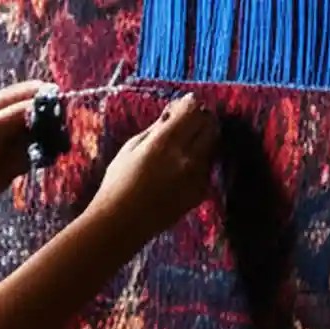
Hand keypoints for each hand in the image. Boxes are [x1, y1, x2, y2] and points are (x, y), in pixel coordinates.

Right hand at [84, 93, 218, 241]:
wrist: (122, 224)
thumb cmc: (117, 185)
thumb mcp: (129, 149)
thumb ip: (155, 129)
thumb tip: (172, 114)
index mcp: (164, 144)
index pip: (192, 111)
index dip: (189, 104)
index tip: (182, 104)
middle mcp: (186, 158)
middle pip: (210, 125)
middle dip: (201, 119)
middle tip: (188, 121)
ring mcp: (197, 176)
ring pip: (213, 145)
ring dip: (202, 139)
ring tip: (182, 145)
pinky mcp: (201, 192)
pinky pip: (207, 166)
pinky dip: (199, 160)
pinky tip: (179, 168)